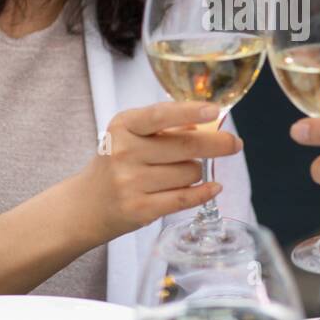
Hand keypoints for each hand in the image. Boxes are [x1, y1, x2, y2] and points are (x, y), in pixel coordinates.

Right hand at [78, 101, 241, 244]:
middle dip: (217, 144)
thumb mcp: (130, 136)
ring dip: (197, 172)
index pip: (160, 115)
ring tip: (183, 172)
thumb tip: (207, 122)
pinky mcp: (140, 209)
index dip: (190, 111)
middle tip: (234, 143)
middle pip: (185, 147)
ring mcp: (131, 183)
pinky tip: (212, 187)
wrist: (84, 205)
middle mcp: (124, 152)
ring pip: (189, 173)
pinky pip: (185, 199)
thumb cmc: (116, 164)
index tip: (215, 110)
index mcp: (123, 127)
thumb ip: (165, 127)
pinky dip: (204, 193)